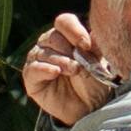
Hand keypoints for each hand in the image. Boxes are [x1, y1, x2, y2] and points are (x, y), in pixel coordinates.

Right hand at [20, 10, 114, 126]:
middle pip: (53, 36)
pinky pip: (33, 68)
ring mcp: (38, 60)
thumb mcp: (100, 62)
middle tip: (81, 64)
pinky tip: (56, 73)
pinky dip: (44, 69)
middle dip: (69, 50)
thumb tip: (98, 30)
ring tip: (74, 72)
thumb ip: (97, 46)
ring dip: (61, 61)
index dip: (74, 30)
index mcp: (66, 36)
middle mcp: (50, 45)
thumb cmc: (94, 83)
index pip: (64, 22)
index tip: (86, 45)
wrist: (89, 108)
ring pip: (44, 52)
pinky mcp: (31, 78)